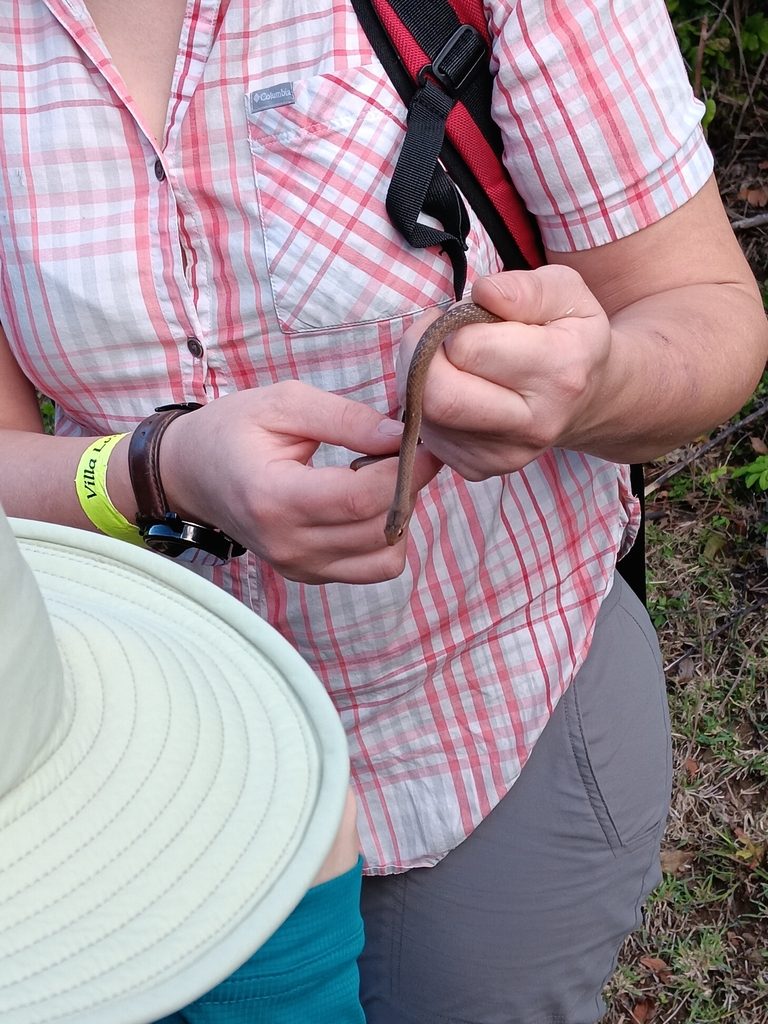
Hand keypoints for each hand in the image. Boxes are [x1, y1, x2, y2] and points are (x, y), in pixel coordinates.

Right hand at [157, 381, 439, 583]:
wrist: (191, 473)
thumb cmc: (233, 430)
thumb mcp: (284, 402)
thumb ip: (345, 418)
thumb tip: (401, 436)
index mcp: (274, 497)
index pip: (360, 498)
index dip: (406, 471)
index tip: (427, 443)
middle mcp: (287, 543)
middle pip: (378, 528)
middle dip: (408, 487)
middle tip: (409, 452)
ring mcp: (298, 566)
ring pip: (384, 556)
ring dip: (399, 515)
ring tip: (382, 477)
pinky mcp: (309, 575)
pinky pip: (371, 568)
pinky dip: (384, 536)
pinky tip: (367, 502)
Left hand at [395, 265, 611, 480]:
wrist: (589, 399)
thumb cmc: (571, 336)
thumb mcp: (567, 293)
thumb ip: (527, 288)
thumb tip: (484, 292)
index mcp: (558, 372)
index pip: (467, 348)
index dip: (455, 324)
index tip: (468, 318)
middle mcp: (533, 424)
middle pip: (437, 395)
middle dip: (423, 356)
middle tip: (441, 337)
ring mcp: (505, 455)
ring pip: (425, 414)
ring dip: (424, 379)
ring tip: (454, 363)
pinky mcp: (479, 470)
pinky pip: (428, 434)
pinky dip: (430, 406)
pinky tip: (459, 390)